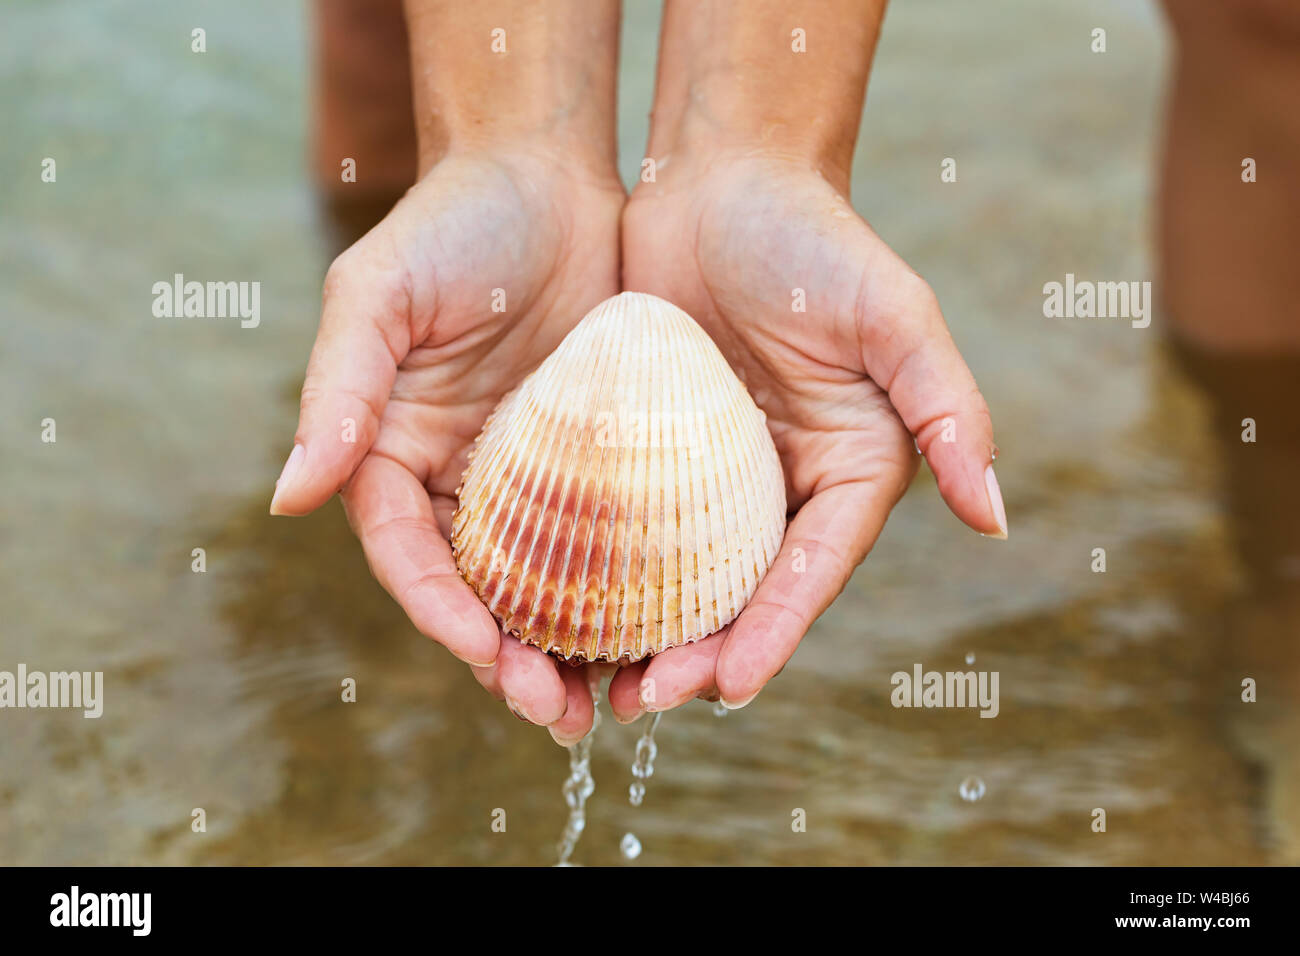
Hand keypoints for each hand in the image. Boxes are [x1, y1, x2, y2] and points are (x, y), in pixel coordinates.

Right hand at [271, 149, 621, 744]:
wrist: (549, 180)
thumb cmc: (453, 225)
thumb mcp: (379, 295)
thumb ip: (337, 390)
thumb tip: (287, 499)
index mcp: (398, 456)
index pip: (410, 553)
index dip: (438, 608)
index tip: (482, 648)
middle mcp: (465, 483)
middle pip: (481, 593)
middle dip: (511, 661)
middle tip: (554, 713)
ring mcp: (538, 481)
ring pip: (552, 588)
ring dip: (574, 653)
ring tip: (609, 706)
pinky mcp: (605, 467)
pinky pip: (617, 544)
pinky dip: (632, 595)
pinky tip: (668, 633)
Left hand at [608, 150, 1004, 719]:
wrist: (715, 181)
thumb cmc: (812, 239)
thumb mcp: (894, 314)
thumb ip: (948, 408)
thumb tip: (996, 517)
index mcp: (847, 473)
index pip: (811, 570)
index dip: (775, 632)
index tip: (728, 685)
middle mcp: (779, 490)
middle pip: (739, 594)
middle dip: (698, 654)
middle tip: (645, 700)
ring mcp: (708, 478)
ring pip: (674, 578)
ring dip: (639, 635)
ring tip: (593, 686)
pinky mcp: (645, 457)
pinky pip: (619, 527)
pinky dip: (592, 573)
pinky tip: (548, 607)